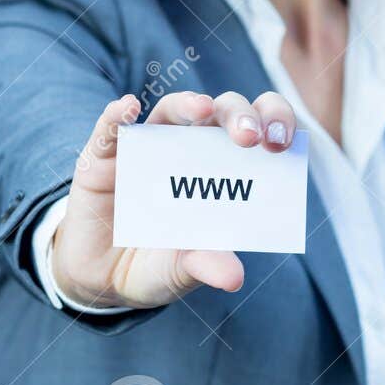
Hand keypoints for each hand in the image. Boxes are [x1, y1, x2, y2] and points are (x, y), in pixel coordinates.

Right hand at [51, 89, 296, 309]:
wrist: (103, 280)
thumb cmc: (157, 265)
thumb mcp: (183, 270)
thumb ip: (206, 265)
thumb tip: (233, 278)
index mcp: (221, 169)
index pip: (255, 129)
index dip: (272, 123)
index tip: (281, 143)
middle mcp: (187, 148)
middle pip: (219, 113)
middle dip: (239, 116)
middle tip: (249, 137)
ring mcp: (145, 148)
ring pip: (171, 111)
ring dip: (187, 105)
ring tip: (200, 110)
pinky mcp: (103, 157)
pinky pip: (110, 130)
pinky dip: (117, 117)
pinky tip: (127, 109)